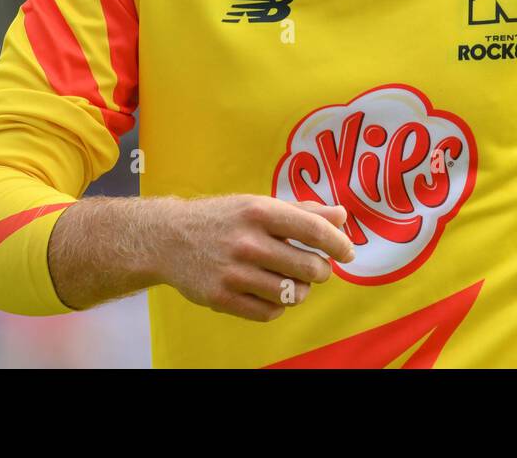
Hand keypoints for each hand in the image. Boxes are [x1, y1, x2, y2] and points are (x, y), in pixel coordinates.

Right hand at [156, 194, 353, 320]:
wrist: (169, 238)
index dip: (339, 244)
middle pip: (309, 268)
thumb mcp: (260, 205)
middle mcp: (247, 242)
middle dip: (322, 271)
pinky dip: (278, 305)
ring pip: (292, 294)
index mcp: (260, 212)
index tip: (348, 253)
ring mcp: (233, 272)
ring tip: (293, 281)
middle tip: (317, 268)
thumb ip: (303, 211)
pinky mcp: (221, 298)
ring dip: (301, 291)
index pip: (314, 231)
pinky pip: (269, 312)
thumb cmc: (225, 219)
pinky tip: (271, 292)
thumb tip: (342, 217)